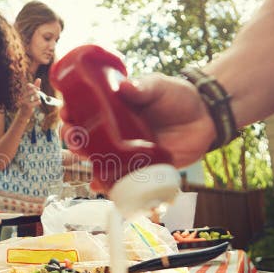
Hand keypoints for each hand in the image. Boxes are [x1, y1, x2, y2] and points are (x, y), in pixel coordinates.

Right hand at [17, 78, 41, 116]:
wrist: (23, 114)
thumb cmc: (28, 103)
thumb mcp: (31, 94)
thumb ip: (35, 86)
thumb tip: (39, 78)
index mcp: (23, 92)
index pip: (28, 85)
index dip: (34, 86)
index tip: (37, 90)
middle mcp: (23, 96)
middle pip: (34, 90)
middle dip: (37, 93)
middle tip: (36, 96)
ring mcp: (25, 101)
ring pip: (37, 96)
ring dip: (38, 98)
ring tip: (35, 101)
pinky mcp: (28, 106)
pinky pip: (38, 101)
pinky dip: (38, 103)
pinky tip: (35, 105)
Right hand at [61, 73, 214, 192]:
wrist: (207, 118)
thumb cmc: (179, 96)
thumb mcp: (160, 86)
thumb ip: (144, 87)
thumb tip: (125, 88)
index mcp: (115, 107)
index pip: (86, 109)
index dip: (72, 111)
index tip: (66, 113)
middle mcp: (116, 129)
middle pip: (86, 136)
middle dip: (74, 138)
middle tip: (73, 138)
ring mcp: (127, 148)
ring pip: (99, 158)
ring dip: (86, 162)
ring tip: (84, 161)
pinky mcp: (140, 166)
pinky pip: (120, 177)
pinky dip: (108, 183)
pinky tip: (99, 186)